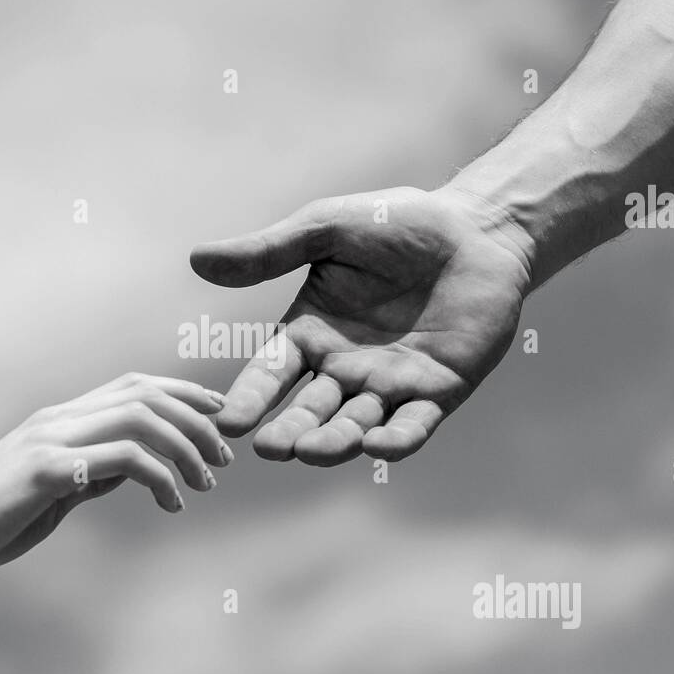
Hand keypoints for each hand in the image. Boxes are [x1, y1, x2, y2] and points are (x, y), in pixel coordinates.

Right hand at [0, 373, 231, 581]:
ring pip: (142, 418)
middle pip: (146, 393)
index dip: (182, 392)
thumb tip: (130, 471)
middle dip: (196, 419)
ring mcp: (51, 438)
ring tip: (206, 483)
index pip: (132, 385)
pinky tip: (172, 503)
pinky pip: (125, 458)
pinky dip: (160, 476)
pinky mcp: (48, 469)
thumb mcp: (51, 494)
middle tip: (224, 456)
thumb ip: (89, 474)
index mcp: (57, 419)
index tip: (218, 413)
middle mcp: (57, 418)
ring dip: (186, 447)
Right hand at [189, 185, 535, 465]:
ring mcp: (390, 384)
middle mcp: (344, 367)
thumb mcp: (325, 229)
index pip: (271, 373)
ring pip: (355, 425)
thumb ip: (268, 251)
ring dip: (334, 442)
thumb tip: (197, 260)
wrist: (476, 228)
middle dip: (290, 431)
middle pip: (309, 411)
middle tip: (272, 447)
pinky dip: (396, 440)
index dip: (250, 398)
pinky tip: (378, 446)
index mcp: (310, 332)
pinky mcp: (437, 392)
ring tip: (312, 450)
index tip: (228, 423)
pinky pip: (412, 425)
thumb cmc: (396, 222)